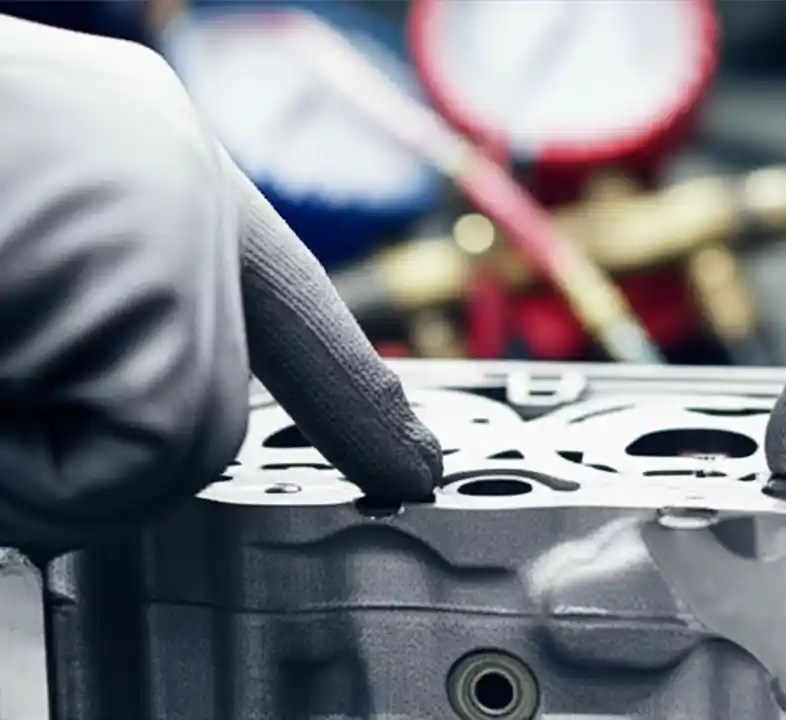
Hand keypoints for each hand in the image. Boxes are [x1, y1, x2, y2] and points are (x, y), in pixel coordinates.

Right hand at [0, 16, 441, 549]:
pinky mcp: (154, 280)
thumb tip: (127, 438)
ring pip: (177, 446)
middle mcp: (175, 179)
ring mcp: (173, 222)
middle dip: (73, 452)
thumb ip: (91, 332)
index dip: (350, 393)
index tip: (414, 464)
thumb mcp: (25, 263)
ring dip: (33, 462)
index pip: (284, 299)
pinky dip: (28, 468)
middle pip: (203, 410)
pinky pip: (137, 454)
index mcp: (134, 164)